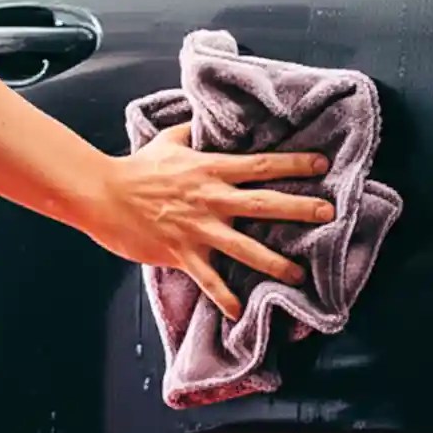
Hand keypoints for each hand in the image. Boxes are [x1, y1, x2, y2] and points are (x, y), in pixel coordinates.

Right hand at [87, 123, 334, 319]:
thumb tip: (210, 119)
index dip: (294, 163)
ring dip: (273, 262)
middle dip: (300, 208)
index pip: (261, 165)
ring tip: (297, 275)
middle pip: (264, 203)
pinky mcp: (181, 253)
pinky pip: (208, 279)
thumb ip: (196, 133)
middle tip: (330, 213)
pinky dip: (223, 297)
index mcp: (211, 169)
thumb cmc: (136, 168)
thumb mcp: (169, 141)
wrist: (103, 194)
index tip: (323, 164)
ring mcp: (197, 228)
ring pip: (244, 247)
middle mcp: (211, 199)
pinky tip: (238, 313)